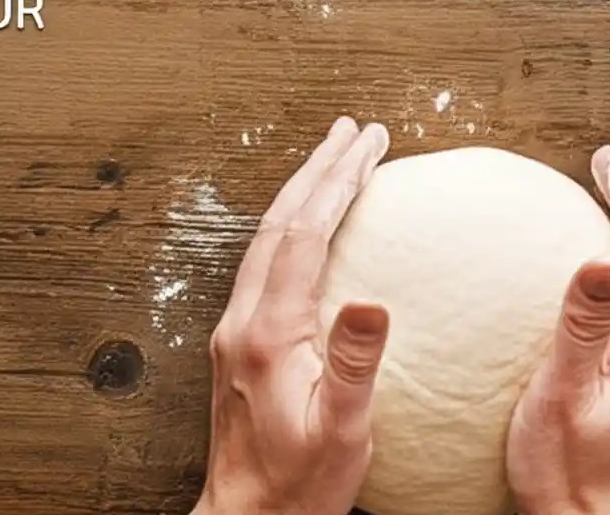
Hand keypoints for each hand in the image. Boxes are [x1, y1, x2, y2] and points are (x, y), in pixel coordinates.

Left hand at [195, 117, 391, 514]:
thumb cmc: (300, 487)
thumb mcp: (342, 434)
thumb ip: (356, 366)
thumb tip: (372, 301)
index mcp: (268, 334)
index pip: (302, 236)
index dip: (335, 183)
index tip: (367, 144)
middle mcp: (243, 322)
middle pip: (278, 223)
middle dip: (319, 169)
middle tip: (355, 131)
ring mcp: (237, 330)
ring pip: (267, 240)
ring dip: (304, 193)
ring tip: (337, 159)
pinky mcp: (242, 344)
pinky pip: (267, 264)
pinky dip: (296, 227)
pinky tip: (315, 227)